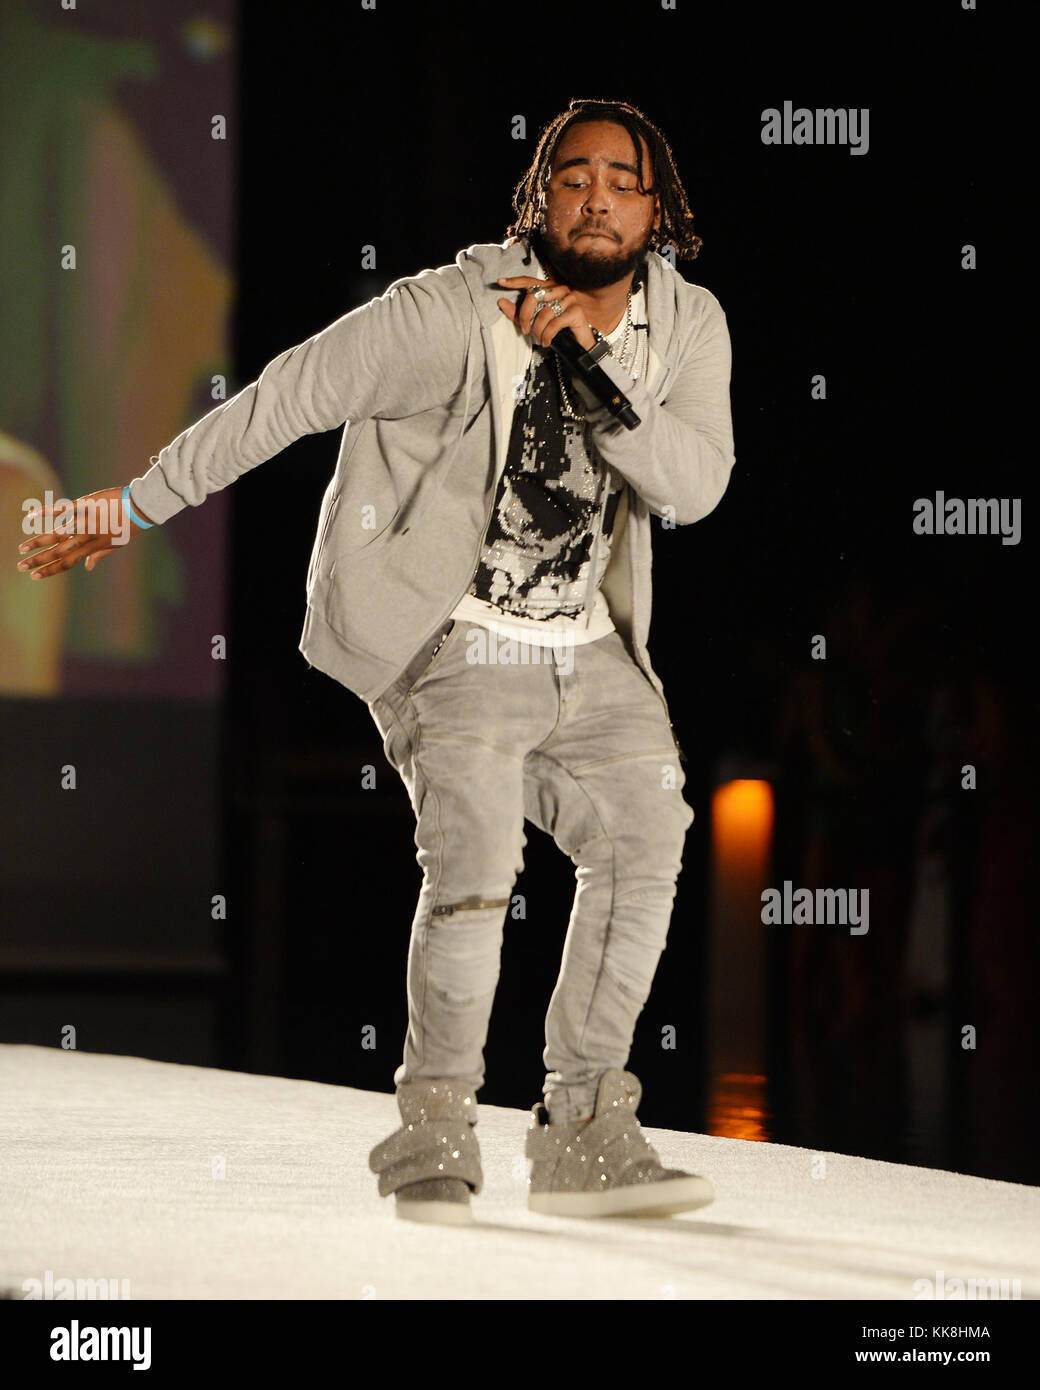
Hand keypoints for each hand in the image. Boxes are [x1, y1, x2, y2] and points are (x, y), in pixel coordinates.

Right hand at [16, 486, 151, 579]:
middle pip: (58, 552)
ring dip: (37, 542)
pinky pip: (62, 510)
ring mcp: (84, 521)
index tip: (35, 576)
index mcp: (93, 547)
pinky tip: (31, 516)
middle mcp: (86, 537)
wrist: (139, 507)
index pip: (68, 563)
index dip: (50, 570)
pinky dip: (46, 512)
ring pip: (57, 535)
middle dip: (38, 561)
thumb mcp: (116, 544)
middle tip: (20, 566)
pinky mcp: (84, 505)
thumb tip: (88, 567)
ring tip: (21, 548)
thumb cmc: (128, 526)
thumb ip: (99, 555)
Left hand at [496, 276, 596, 352]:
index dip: (515, 281)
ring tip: (537, 339)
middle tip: (525, 330)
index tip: (501, 282)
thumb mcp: (533, 322)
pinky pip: (555, 323)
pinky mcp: (576, 311)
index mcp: (549, 287)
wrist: (578, 344)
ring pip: (544, 312)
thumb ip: (518, 313)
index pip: (530, 281)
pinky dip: (547, 335)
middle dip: (525, 316)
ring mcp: (569, 299)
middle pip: (534, 296)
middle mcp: (560, 289)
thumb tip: (501, 302)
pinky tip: (546, 342)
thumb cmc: (555, 330)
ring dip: (537, 330)